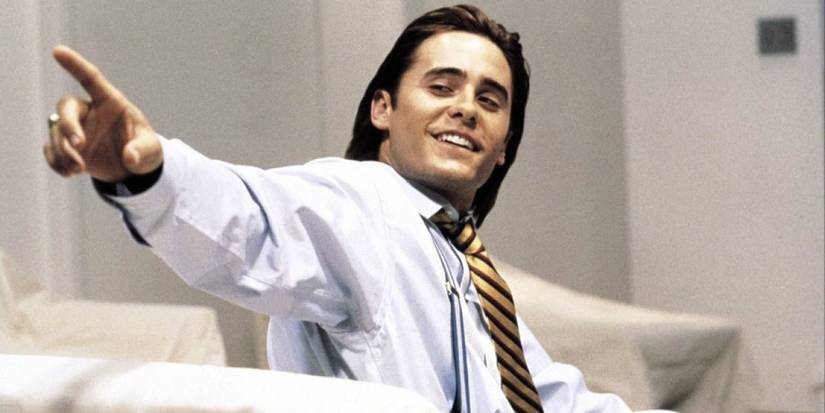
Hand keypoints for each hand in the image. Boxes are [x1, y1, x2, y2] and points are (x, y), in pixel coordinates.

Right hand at [44, 45, 161, 181]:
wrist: (133, 170)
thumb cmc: (144, 150)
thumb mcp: (151, 151)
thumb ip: (142, 151)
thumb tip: (130, 158)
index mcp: (111, 103)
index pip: (91, 79)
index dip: (75, 65)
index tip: (58, 51)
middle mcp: (90, 112)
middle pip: (67, 107)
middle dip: (69, 126)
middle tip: (79, 146)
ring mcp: (77, 129)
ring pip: (57, 132)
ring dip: (63, 151)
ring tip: (78, 169)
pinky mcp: (68, 148)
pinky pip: (51, 150)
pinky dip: (56, 161)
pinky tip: (69, 173)